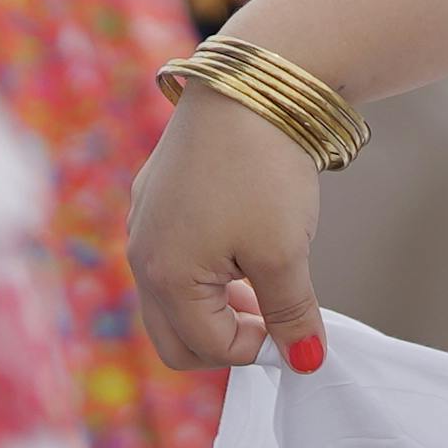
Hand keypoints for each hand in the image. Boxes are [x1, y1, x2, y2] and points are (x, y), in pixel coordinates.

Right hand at [129, 77, 326, 376]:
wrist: (250, 85)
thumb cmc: (265, 172)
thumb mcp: (286, 253)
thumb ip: (291, 314)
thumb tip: (306, 362)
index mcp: (164, 277)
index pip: (206, 349)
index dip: (258, 347)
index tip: (297, 323)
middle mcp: (141, 253)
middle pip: (174, 337)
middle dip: (224, 339)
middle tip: (273, 316)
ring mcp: (144, 221)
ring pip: (171, 297)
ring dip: (216, 304)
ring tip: (265, 279)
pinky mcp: (156, 194)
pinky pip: (173, 255)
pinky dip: (207, 268)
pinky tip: (247, 240)